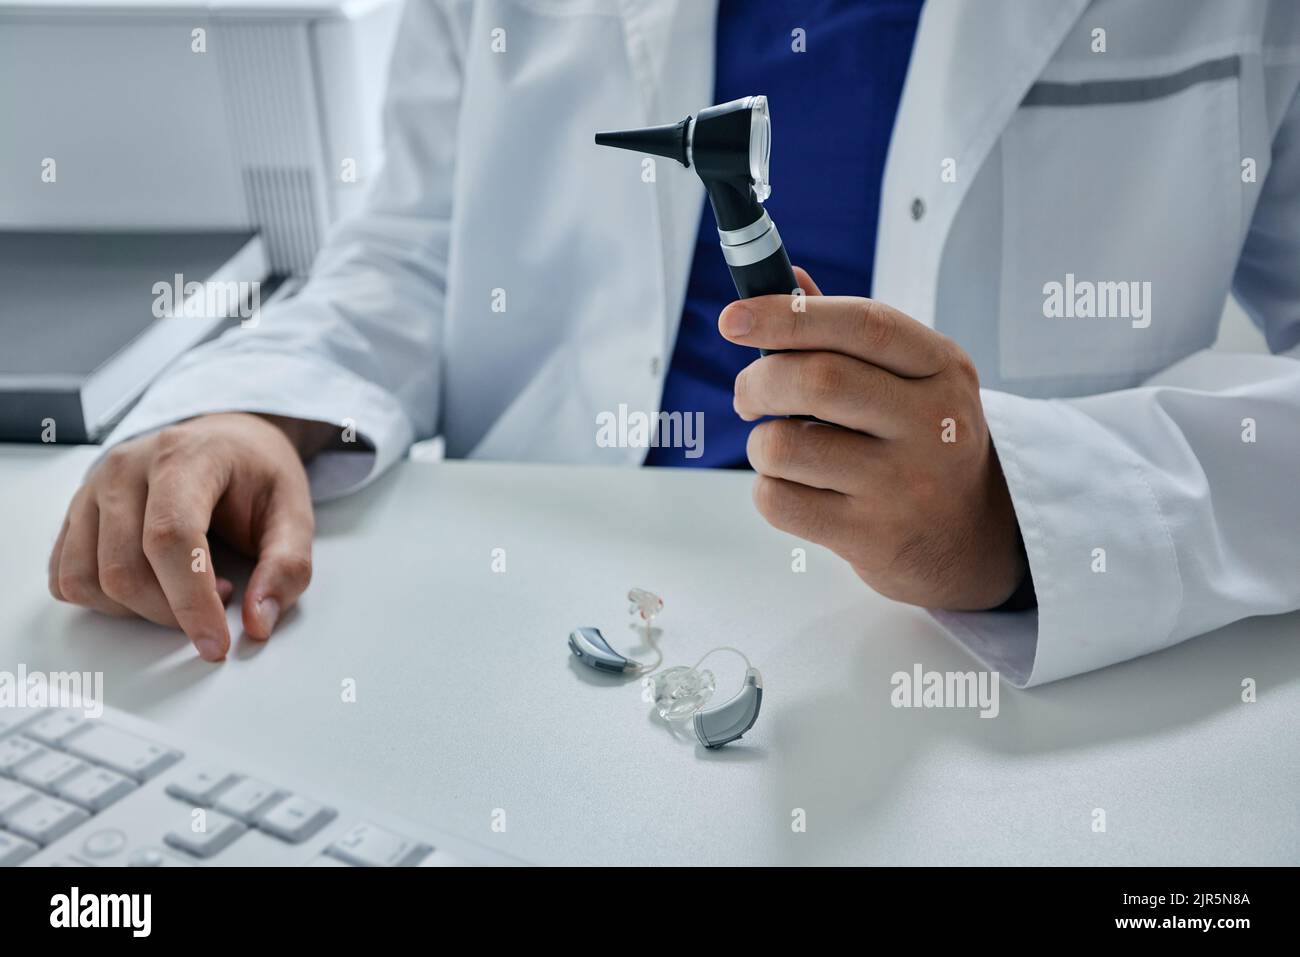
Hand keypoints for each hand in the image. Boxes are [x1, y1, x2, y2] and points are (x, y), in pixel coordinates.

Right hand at [48, 413, 330, 659]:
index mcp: (184, 456)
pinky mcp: (75, 515)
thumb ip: (287, 566)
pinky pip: (67, 578)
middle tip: (220, 598)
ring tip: (186, 586)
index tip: (216, 644)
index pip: (170, 538)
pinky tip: (152, 585)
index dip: (191, 601)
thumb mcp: (296, 511)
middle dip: (171, 612)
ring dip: (137, 610)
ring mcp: (91, 490)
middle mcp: (125, 468)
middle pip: (123, 569)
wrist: (227, 440)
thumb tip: (258, 623)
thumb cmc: (257, 472)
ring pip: (86, 580)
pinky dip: (106, 602)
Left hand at [720, 268, 1025, 610]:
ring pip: (785, 445)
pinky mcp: (871, 536)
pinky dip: (769, 491)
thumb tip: (785, 282)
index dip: (788, 315)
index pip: (863, 324)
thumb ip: (849, 334)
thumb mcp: (913, 380)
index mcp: (942, 368)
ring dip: (761, 444)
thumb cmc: (924, 444)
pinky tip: (798, 490)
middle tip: (747, 395)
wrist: (968, 539)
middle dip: (758, 381)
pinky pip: (779, 501)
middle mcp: (931, 423)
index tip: (733, 318)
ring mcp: (903, 484)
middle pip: (818, 380)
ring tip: (783, 451)